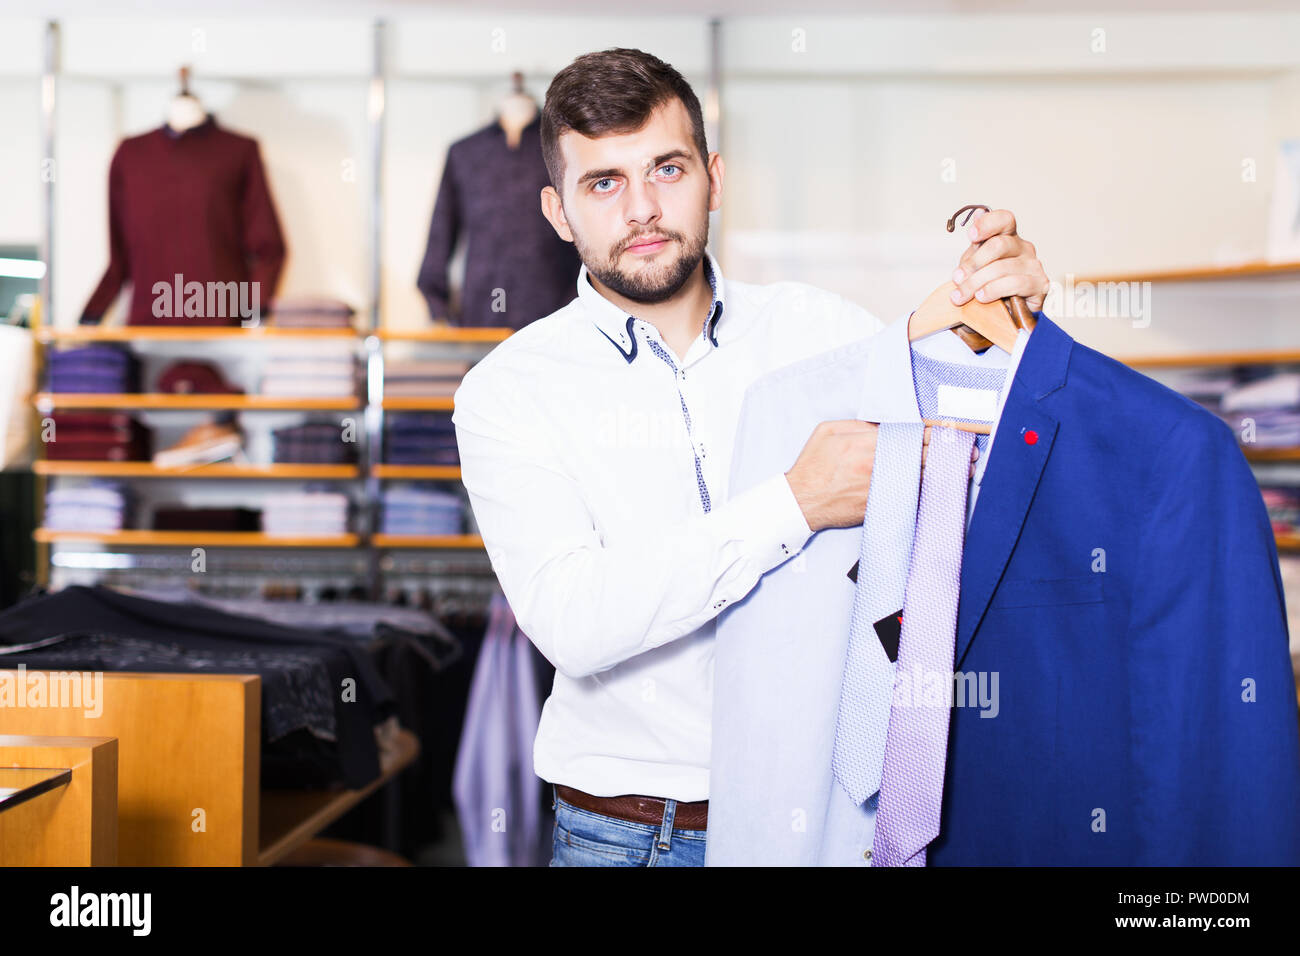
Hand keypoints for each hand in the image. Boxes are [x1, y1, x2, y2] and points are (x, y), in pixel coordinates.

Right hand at [785, 421, 977, 531]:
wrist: (802, 501)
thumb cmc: (812, 465)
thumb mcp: (829, 431)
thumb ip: (859, 424)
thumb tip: (883, 425)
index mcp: (868, 442)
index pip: (911, 434)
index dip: (934, 433)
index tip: (951, 431)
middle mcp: (880, 464)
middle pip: (923, 456)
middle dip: (947, 453)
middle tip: (969, 452)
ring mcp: (882, 487)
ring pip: (921, 478)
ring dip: (944, 473)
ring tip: (964, 469)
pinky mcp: (882, 505)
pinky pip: (910, 497)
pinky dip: (928, 492)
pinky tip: (942, 488)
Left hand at [949, 208, 1049, 312]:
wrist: (1004, 318)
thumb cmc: (990, 288)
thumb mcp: (975, 269)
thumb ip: (974, 249)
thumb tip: (976, 214)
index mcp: (1008, 238)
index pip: (1004, 220)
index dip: (987, 223)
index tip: (971, 235)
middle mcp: (1023, 248)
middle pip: (998, 245)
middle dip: (973, 264)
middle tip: (957, 279)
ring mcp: (1033, 265)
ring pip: (1002, 267)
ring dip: (976, 283)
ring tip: (961, 296)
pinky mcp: (1040, 285)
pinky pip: (1015, 283)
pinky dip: (993, 290)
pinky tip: (982, 297)